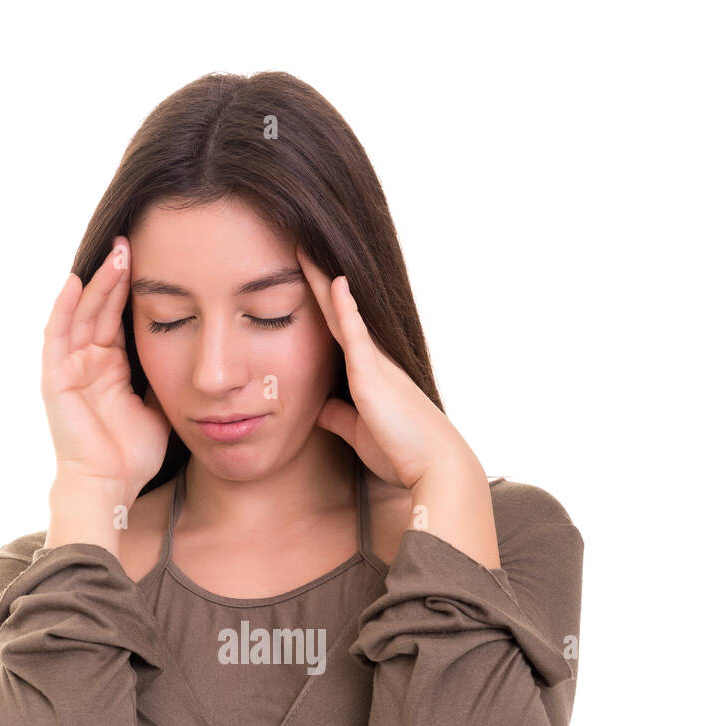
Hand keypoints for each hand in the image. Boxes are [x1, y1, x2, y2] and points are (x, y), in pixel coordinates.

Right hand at [41, 236, 170, 497]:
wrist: (110, 486)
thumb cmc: (133, 456)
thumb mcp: (160, 407)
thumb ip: (166, 378)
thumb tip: (192, 353)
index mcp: (111, 368)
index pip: (120, 318)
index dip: (132, 290)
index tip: (152, 260)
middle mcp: (88, 362)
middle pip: (101, 308)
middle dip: (116, 276)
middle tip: (133, 242)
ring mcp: (70, 368)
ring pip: (83, 314)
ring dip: (97, 283)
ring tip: (115, 253)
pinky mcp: (55, 378)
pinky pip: (57, 335)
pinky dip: (64, 307)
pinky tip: (75, 280)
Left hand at [297, 248, 470, 487]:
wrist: (435, 466)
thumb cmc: (402, 452)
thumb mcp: (359, 433)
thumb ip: (339, 418)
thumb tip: (318, 409)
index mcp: (369, 374)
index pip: (339, 331)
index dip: (323, 304)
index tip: (306, 277)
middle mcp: (373, 360)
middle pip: (339, 312)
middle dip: (319, 281)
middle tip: (301, 247)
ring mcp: (374, 364)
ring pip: (344, 314)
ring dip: (325, 282)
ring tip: (304, 249)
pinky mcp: (373, 375)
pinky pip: (355, 334)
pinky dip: (344, 307)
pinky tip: (334, 281)